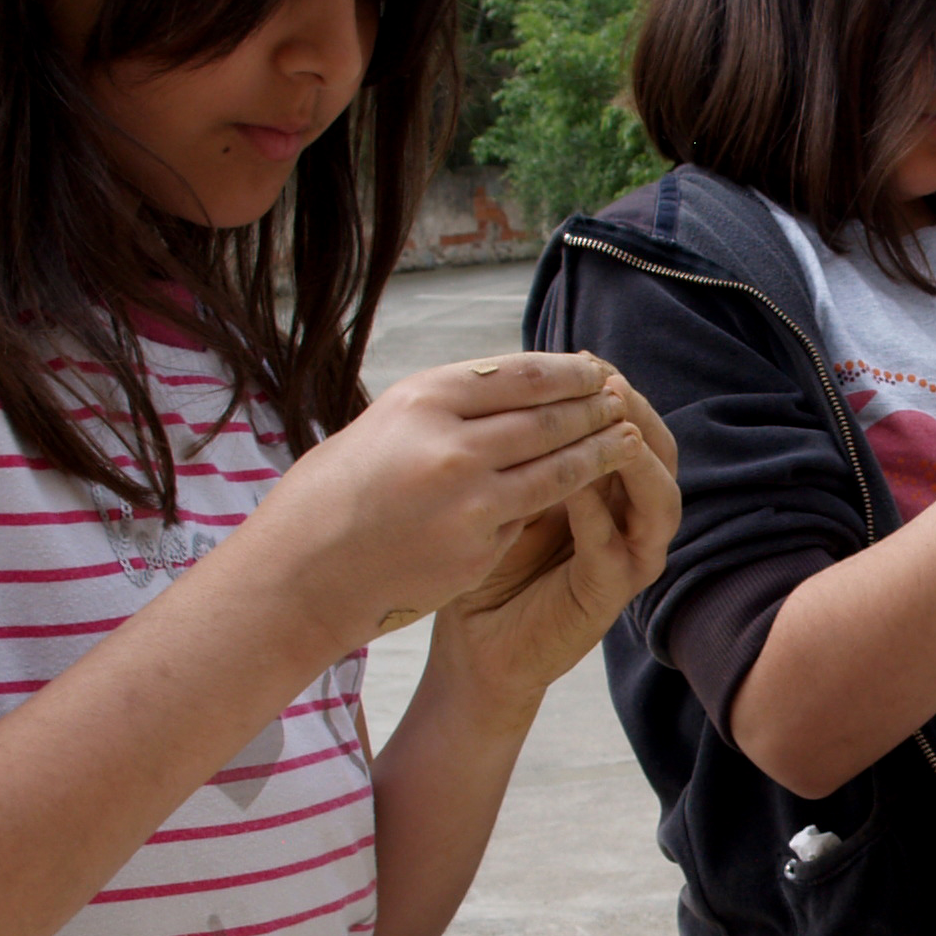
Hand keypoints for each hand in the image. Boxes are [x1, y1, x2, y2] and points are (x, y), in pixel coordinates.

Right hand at [247, 354, 652, 647]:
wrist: (308, 566)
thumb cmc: (346, 486)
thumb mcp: (393, 420)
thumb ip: (455, 404)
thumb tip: (521, 380)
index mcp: (427, 398)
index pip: (523, 375)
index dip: (570, 372)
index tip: (597, 369)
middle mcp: (451, 444)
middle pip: (547, 419)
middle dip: (594, 409)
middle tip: (624, 399)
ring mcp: (469, 500)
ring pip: (556, 469)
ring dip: (599, 453)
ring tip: (627, 440)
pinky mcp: (478, 547)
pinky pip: (531, 514)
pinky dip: (563, 498)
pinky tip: (589, 489)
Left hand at [434, 383, 681, 727]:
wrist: (475, 640)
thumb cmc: (489, 560)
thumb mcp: (508, 486)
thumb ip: (530, 446)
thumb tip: (526, 377)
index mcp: (613, 485)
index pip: (633, 423)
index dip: (613, 390)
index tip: (582, 359)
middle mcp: (633, 517)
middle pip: (661, 452)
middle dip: (637, 413)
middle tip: (606, 384)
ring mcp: (629, 556)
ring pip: (660, 499)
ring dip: (636, 459)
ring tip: (611, 426)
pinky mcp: (610, 592)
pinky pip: (616, 546)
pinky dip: (599, 513)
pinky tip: (576, 485)